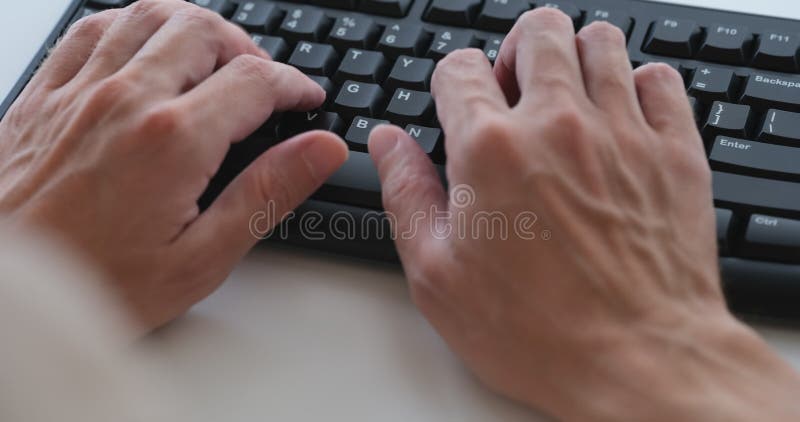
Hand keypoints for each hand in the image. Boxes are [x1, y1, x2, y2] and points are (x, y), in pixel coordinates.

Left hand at [0, 0, 346, 330]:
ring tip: (214, 56)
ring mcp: (78, 92)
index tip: (306, 98)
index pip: (255, 81)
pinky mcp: (42, 97)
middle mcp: (124, 100)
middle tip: (264, 79)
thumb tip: (320, 149)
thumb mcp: (202, 257)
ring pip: (149, 15)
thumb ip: (267, 193)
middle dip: (248, 47)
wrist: (5, 298)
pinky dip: (131, 24)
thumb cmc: (97, 286)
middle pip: (203, 31)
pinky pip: (90, 29)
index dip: (293, 84)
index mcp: (173, 140)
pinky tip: (145, 47)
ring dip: (193, 26)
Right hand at [369, 9, 799, 420]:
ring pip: (601, 42)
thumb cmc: (535, 332)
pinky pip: (662, 79)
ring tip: (567, 99)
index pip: (459, 67)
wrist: (639, 363)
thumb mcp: (438, 275)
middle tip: (515, 90)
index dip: (452, 84)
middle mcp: (557, 125)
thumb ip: (406, 194)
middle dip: (517, 52)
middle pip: (537, 31)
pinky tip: (622, 120)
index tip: (460, 107)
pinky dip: (639, 86)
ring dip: (576, 58)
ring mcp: (622, 133)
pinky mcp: (675, 152)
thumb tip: (387, 142)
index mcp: (490, 150)